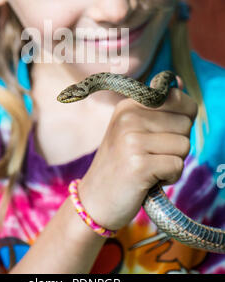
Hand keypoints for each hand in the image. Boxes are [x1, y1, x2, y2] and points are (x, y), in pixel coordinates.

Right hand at [78, 75, 197, 230]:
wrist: (95, 199)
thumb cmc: (121, 164)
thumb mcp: (133, 128)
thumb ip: (159, 108)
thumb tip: (179, 81)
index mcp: (128, 105)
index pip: (179, 99)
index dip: (184, 119)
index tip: (165, 134)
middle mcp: (128, 117)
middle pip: (185, 124)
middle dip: (177, 144)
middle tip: (152, 155)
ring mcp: (131, 140)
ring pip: (184, 146)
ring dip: (173, 162)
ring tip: (150, 167)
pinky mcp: (138, 165)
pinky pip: (177, 166)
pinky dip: (170, 178)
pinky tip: (149, 180)